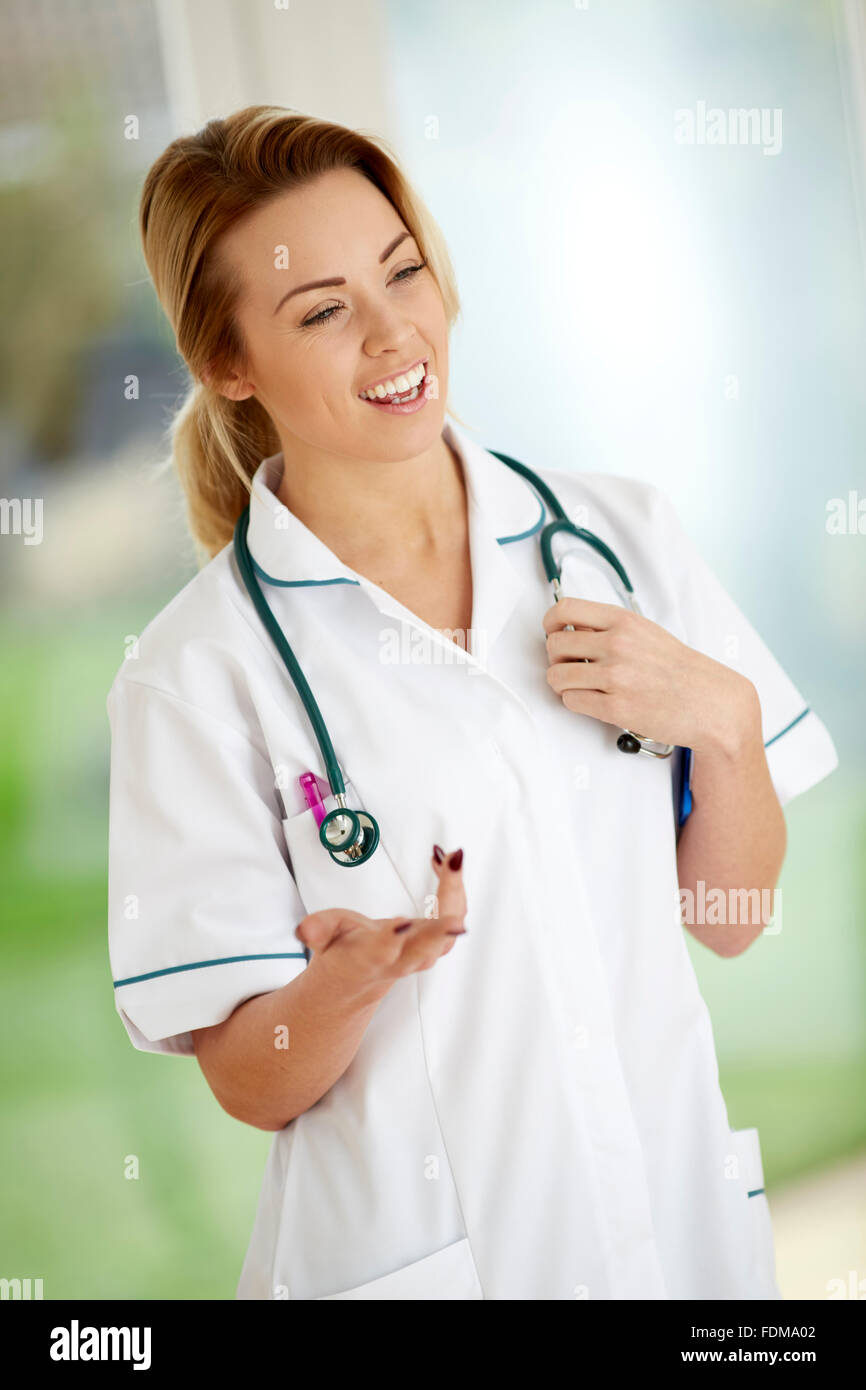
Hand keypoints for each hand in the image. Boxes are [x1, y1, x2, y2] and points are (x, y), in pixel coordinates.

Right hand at [294, 845, 467, 1000]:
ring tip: (453, 859)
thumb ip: (318, 930)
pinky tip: (448, 862)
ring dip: (455, 893)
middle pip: (427, 948)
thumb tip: (306, 930)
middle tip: (450, 891)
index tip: (400, 923)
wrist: (357, 978)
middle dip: (442, 923)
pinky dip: (455, 888)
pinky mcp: (436, 943)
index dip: (390, 940)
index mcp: (369, 959)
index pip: (380, 953)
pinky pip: (454, 916)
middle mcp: (401, 960)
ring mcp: (422, 954)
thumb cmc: (345, 952)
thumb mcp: (323, 938)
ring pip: (448, 932)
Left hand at [542, 596, 759, 755]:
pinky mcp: (616, 708)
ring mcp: (616, 677)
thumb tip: (572, 629)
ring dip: (562, 684)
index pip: (565, 610)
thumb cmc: (679, 670)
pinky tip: (592, 700)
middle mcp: (617, 645)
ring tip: (580, 686)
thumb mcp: (646, 633)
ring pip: (557, 677)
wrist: (710, 702)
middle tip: (568, 666)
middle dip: (555, 659)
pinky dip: (576, 702)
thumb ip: (610, 629)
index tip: (552, 633)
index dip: (550, 624)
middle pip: (554, 646)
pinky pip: (572, 702)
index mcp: (623, 621)